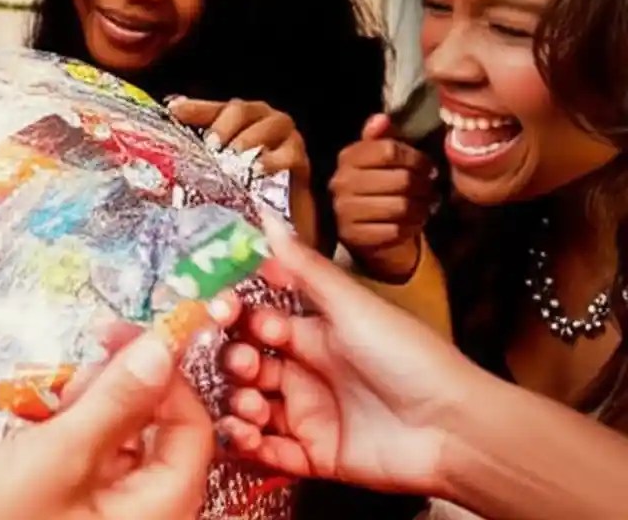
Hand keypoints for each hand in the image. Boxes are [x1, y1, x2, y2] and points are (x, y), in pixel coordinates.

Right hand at [0, 325, 213, 519]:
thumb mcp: (53, 455)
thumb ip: (114, 401)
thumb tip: (163, 350)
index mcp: (157, 512)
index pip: (191, 429)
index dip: (166, 375)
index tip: (127, 335)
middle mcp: (137, 518)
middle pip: (154, 433)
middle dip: (117, 390)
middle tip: (73, 368)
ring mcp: (100, 518)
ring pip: (115, 444)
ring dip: (84, 408)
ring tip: (42, 399)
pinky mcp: (64, 513)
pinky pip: (82, 463)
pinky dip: (62, 434)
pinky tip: (29, 423)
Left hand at [169, 97, 315, 246]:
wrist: (280, 217)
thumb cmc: (242, 191)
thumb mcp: (214, 175)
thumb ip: (191, 164)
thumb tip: (150, 173)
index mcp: (238, 118)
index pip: (214, 107)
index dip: (195, 108)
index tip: (174, 112)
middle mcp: (262, 119)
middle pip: (240, 110)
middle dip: (223, 127)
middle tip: (212, 146)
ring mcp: (285, 137)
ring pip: (267, 127)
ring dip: (247, 142)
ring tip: (232, 159)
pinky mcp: (301, 160)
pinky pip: (288, 155)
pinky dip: (272, 161)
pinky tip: (258, 171)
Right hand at [216, 211, 482, 496]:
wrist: (452, 427)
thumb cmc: (411, 358)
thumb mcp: (351, 305)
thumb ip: (303, 266)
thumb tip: (268, 216)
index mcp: (316, 333)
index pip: (258, 322)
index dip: (235, 317)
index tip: (219, 310)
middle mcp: (309, 373)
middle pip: (248, 365)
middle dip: (234, 362)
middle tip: (244, 363)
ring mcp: (311, 415)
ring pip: (252, 408)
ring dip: (239, 405)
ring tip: (251, 406)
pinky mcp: (317, 455)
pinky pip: (269, 453)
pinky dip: (250, 447)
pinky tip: (248, 437)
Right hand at [330, 115, 435, 280]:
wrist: (364, 230)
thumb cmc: (379, 188)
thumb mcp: (379, 160)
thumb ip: (381, 139)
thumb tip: (381, 118)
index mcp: (347, 158)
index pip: (389, 151)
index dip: (416, 158)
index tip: (427, 167)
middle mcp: (340, 183)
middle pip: (401, 179)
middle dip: (423, 185)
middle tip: (429, 188)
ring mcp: (344, 211)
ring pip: (401, 206)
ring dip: (421, 207)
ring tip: (425, 205)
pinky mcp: (354, 236)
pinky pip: (396, 230)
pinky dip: (412, 227)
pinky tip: (413, 222)